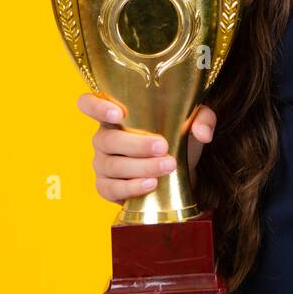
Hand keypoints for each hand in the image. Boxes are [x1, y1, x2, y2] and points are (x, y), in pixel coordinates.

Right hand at [78, 93, 216, 202]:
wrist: (179, 173)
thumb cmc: (177, 139)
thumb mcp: (193, 123)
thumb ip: (202, 118)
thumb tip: (203, 133)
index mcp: (116, 115)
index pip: (89, 104)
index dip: (96, 107)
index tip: (117, 114)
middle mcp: (103, 138)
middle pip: (108, 140)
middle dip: (136, 144)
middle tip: (164, 147)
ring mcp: (102, 164)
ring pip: (112, 165)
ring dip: (141, 167)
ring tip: (167, 166)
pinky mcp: (106, 187)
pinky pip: (112, 188)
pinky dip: (132, 187)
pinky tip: (151, 184)